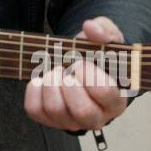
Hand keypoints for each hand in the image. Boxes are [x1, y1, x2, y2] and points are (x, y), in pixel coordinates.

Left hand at [24, 17, 127, 131]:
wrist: (79, 64)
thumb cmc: (97, 56)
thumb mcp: (106, 38)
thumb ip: (104, 30)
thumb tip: (91, 28)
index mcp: (116, 100)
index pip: (105, 93)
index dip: (90, 74)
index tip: (82, 62)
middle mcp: (96, 117)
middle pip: (83, 112)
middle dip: (70, 83)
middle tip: (68, 68)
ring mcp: (71, 121)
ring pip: (56, 110)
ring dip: (51, 83)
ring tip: (56, 70)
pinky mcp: (49, 119)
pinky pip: (35, 109)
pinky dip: (34, 89)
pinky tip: (43, 78)